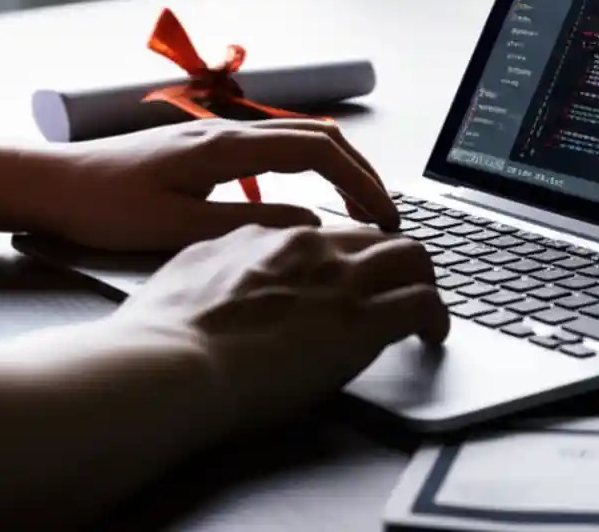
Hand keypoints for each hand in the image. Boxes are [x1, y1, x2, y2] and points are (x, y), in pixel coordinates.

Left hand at [38, 118, 397, 250]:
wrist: (52, 184)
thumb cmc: (104, 206)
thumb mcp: (179, 229)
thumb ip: (251, 226)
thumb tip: (311, 224)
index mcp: (227, 147)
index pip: (318, 152)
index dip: (360, 184)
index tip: (384, 217)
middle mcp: (230, 131)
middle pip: (321, 136)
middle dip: (364, 173)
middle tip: (387, 215)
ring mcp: (220, 135)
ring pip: (302, 138)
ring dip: (341, 169)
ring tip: (362, 208)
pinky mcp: (210, 147)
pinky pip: (279, 148)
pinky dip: (314, 168)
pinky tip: (313, 198)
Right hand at [111, 223, 448, 431]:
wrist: (168, 363)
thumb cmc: (161, 336)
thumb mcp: (185, 274)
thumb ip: (220, 263)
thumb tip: (233, 268)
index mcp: (267, 236)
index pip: (326, 234)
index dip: (343, 257)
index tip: (347, 277)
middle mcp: (311, 246)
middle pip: (375, 236)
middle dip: (394, 258)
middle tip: (399, 285)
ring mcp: (341, 279)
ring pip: (411, 256)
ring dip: (423, 280)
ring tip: (425, 307)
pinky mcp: (364, 319)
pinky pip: (423, 303)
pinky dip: (436, 317)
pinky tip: (432, 335)